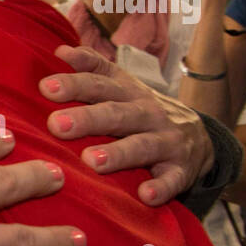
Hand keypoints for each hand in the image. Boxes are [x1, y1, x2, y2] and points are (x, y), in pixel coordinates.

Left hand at [40, 45, 212, 205]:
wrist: (199, 138)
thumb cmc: (143, 111)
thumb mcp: (122, 86)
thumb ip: (93, 67)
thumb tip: (60, 50)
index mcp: (128, 93)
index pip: (99, 84)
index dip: (74, 84)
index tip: (46, 87)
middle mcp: (147, 113)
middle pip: (116, 113)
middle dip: (87, 118)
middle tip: (56, 125)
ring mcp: (167, 141)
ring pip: (142, 146)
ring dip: (118, 153)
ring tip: (90, 161)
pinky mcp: (182, 169)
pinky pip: (173, 180)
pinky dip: (161, 188)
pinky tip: (144, 196)